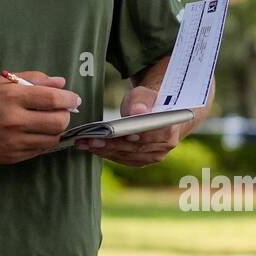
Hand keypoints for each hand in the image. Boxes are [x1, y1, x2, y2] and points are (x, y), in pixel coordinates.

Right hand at [0, 71, 81, 164]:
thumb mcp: (4, 81)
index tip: (74, 98)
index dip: (69, 99)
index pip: (52, 100)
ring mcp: (13, 142)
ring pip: (52, 139)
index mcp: (12, 98)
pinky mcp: (11, 157)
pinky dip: (42, 140)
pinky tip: (35, 132)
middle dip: (65, 115)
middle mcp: (14, 121)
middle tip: (62, 111)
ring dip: (56, 129)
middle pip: (58, 122)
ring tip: (48, 121)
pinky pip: (39, 150)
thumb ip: (34, 79)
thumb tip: (61, 83)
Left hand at [75, 86, 190, 166]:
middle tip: (90, 140)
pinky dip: (108, 154)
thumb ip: (142, 100)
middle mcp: (164, 147)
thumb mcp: (146, 94)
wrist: (159, 113)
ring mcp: (154, 156)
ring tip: (85, 143)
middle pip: (135, 148)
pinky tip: (93, 148)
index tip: (115, 134)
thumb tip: (138, 111)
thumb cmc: (150, 102)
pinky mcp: (143, 160)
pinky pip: (124, 160)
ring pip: (128, 156)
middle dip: (111, 144)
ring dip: (105, 151)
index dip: (133, 136)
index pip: (150, 135)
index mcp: (170, 129)